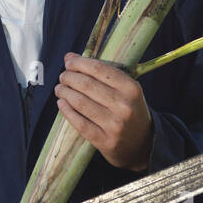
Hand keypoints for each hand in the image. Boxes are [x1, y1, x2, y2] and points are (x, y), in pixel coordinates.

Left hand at [55, 52, 153, 171]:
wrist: (142, 144)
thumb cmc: (131, 111)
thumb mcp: (126, 90)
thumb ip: (102, 73)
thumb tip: (70, 57)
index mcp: (131, 89)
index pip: (100, 70)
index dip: (80, 63)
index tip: (69, 62)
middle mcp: (124, 106)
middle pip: (87, 85)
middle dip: (70, 78)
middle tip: (63, 77)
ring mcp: (114, 125)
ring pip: (81, 103)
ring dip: (65, 93)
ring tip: (60, 89)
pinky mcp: (104, 141)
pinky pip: (80, 123)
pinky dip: (67, 111)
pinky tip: (61, 103)